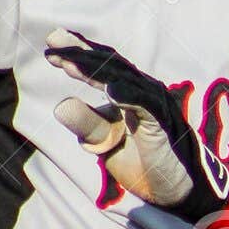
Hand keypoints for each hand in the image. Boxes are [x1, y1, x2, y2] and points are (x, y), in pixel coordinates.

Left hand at [45, 29, 228, 220]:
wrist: (177, 189)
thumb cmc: (143, 162)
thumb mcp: (107, 143)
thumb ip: (87, 125)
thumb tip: (59, 107)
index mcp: (130, 93)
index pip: (103, 65)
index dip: (78, 52)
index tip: (52, 41)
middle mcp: (144, 91)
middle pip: (111, 65)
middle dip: (81, 53)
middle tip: (54, 40)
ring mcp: (155, 105)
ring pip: (125, 81)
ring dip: (97, 70)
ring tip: (70, 62)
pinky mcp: (164, 124)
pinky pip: (147, 106)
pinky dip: (130, 96)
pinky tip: (112, 90)